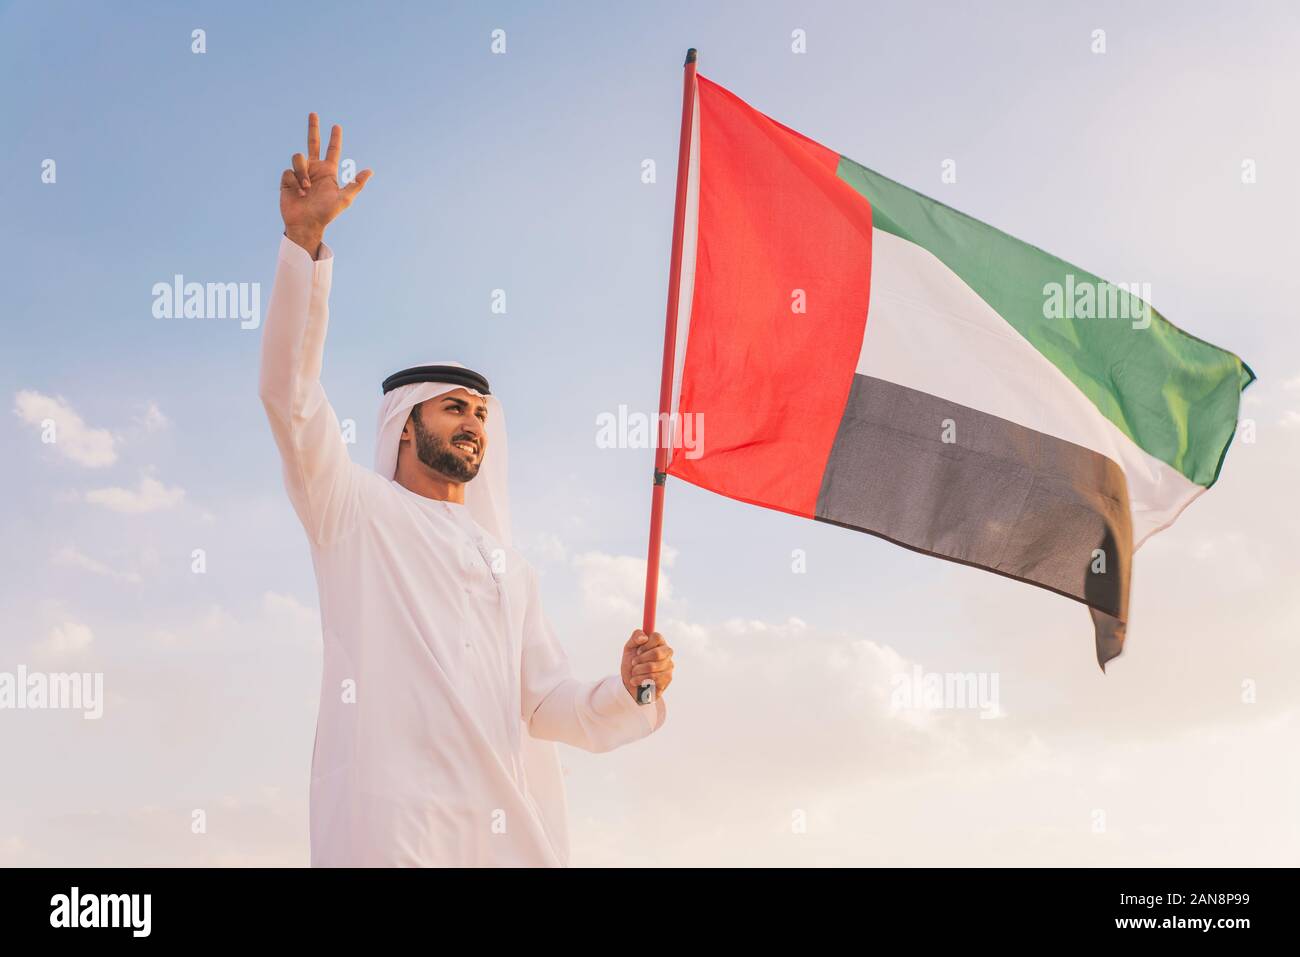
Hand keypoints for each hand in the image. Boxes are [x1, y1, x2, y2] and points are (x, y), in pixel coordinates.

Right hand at [279, 112, 372, 254]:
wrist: (306, 224)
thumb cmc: (326, 213)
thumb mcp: (344, 199)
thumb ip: (356, 184)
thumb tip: (370, 171)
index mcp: (328, 172)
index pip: (332, 151)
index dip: (335, 139)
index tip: (337, 126)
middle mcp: (314, 169)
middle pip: (312, 143)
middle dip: (313, 128)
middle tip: (314, 114)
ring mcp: (300, 173)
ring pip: (298, 158)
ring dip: (303, 172)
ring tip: (306, 189)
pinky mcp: (287, 179)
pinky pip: (289, 171)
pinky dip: (295, 181)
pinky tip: (298, 193)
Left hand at [621, 630, 673, 700]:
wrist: (630, 682)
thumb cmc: (632, 663)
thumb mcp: (629, 647)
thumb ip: (635, 637)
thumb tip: (644, 637)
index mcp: (659, 642)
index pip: (657, 637)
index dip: (645, 645)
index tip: (638, 652)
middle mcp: (667, 652)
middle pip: (656, 653)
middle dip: (640, 660)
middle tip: (633, 663)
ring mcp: (669, 665)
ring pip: (652, 667)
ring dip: (638, 670)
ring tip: (634, 673)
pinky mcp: (668, 678)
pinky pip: (653, 678)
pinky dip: (640, 679)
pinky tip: (637, 680)